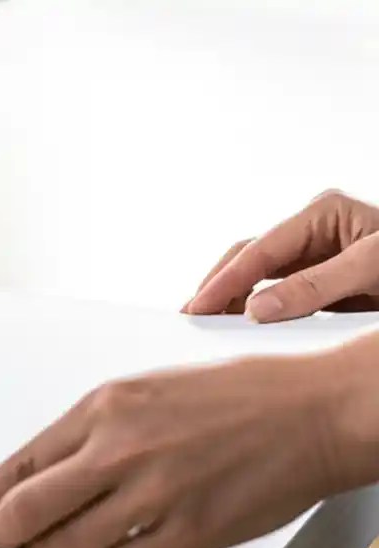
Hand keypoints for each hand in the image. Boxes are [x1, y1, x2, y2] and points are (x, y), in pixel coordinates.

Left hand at [0, 336, 378, 547]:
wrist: (309, 412)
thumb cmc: (231, 397)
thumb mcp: (145, 392)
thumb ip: (89, 431)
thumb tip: (36, 471)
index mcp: (104, 406)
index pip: (18, 463)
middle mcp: (119, 449)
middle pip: (25, 512)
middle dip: (4, 534)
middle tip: (4, 540)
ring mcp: (152, 495)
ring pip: (64, 547)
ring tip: (58, 545)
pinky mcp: (186, 533)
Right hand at [186, 189, 378, 321]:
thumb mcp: (372, 266)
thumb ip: (315, 286)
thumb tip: (256, 309)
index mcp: (324, 213)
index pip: (260, 248)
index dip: (226, 280)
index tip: (199, 308)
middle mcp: (316, 231)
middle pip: (251, 258)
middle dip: (219, 287)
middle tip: (192, 319)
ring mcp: (320, 258)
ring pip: (262, 279)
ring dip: (236, 301)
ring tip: (210, 328)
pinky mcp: (327, 285)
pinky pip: (283, 298)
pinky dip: (262, 313)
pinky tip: (245, 329)